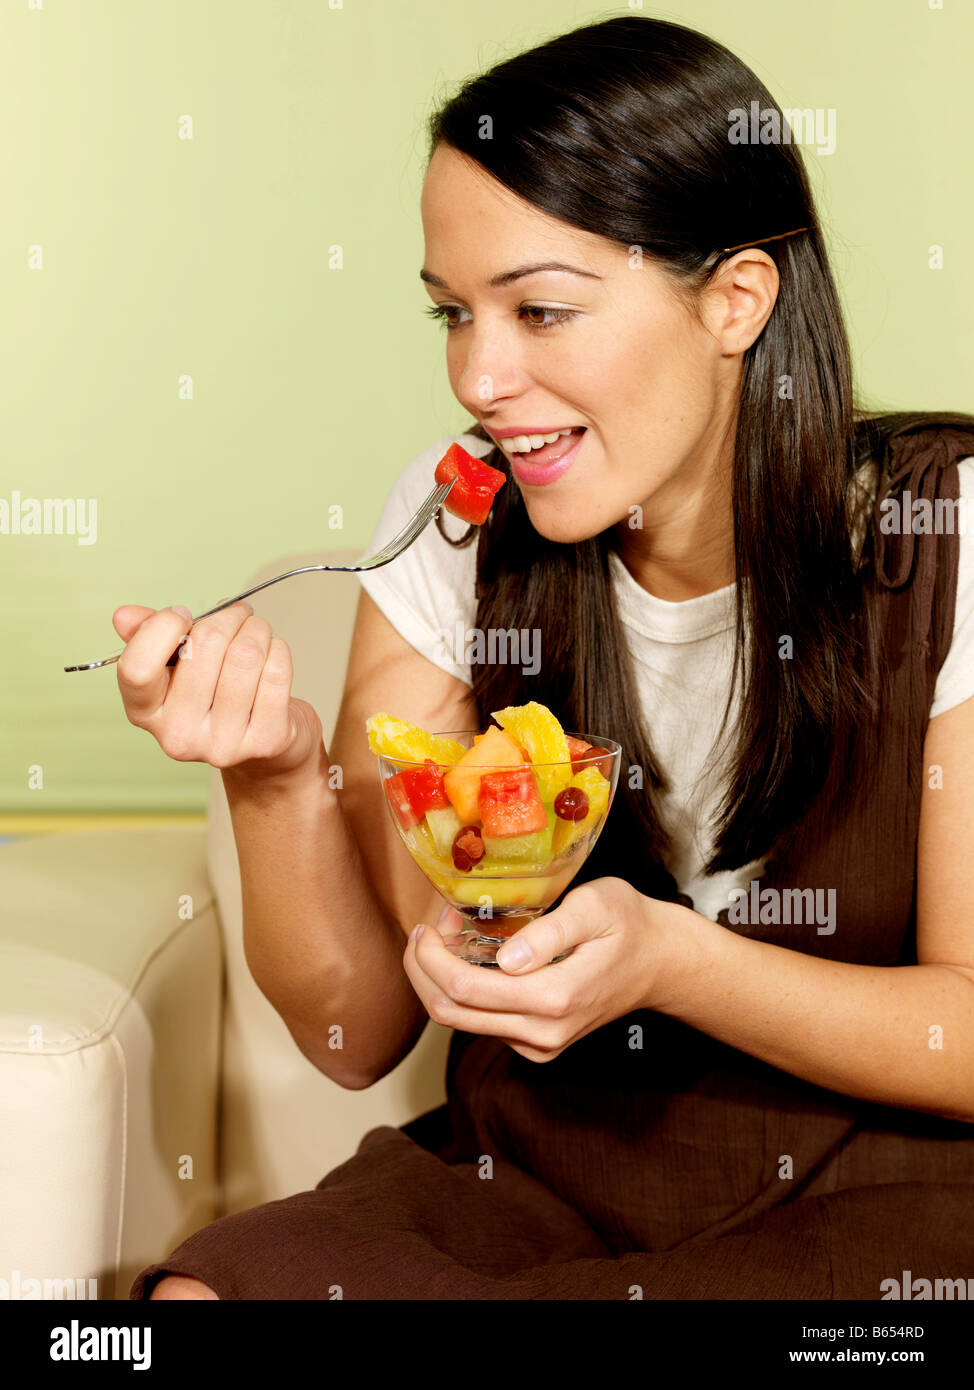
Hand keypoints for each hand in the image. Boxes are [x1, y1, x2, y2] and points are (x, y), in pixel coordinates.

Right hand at [113, 602, 322, 778]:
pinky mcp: (266, 740)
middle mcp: (179, 735)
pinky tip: (272, 656)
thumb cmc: (216, 695)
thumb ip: (150, 637)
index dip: (164, 626)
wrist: (265, 751)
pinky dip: (279, 650)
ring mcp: (223, 743)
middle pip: (206, 645)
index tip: (184, 616)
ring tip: (257, 632)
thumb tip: (125, 616)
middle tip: (238, 614)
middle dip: (228, 616)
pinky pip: (276, 671)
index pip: (138, 667)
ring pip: (246, 654)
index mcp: (146, 713)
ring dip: (257, 630)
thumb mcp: (176, 667)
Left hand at [402, 876, 687, 1062]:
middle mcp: (543, 1033)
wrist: (659, 962)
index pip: (465, 990)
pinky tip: (470, 958)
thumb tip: (508, 958)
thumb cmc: (627, 923)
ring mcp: (539, 1046)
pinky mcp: (536, 1046)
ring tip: (447, 936)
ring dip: (439, 981)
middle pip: (451, 1014)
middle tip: (424, 930)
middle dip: (422, 972)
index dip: (431, 960)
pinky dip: (463, 993)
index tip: (426, 925)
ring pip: (462, 1023)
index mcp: (555, 998)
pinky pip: (482, 1024)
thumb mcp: (595, 907)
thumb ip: (551, 932)